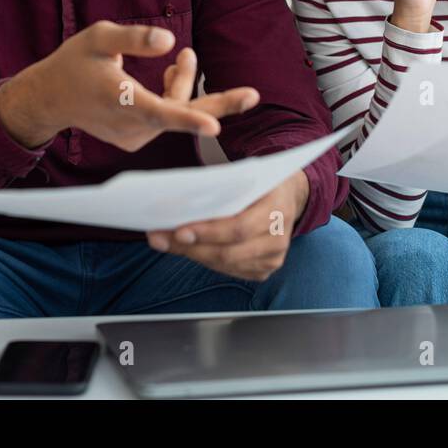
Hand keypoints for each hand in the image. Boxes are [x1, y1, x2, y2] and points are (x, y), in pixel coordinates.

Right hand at [0, 20, 259, 150]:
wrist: (49, 99)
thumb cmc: (75, 62)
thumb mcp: (100, 37)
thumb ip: (134, 38)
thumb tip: (170, 41)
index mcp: (123, 101)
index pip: (162, 112)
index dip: (190, 118)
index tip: (214, 126)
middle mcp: (131, 126)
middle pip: (182, 112)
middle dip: (217, 101)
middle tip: (253, 95)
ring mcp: (134, 138)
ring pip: (174, 112)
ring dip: (183, 85)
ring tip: (181, 57)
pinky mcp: (135, 141)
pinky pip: (165, 119)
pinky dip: (172, 98)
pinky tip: (165, 76)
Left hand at [145, 170, 310, 280]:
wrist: (287, 195)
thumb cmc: (260, 182)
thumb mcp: (246, 176)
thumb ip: (219, 190)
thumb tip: (177, 203)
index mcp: (278, 209)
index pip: (239, 228)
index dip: (208, 232)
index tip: (179, 229)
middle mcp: (279, 238)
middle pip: (229, 251)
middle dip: (191, 246)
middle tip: (160, 237)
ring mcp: (273, 258)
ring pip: (225, 263)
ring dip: (193, 254)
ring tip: (166, 242)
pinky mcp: (265, 269)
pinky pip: (230, 270)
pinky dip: (206, 260)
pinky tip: (188, 249)